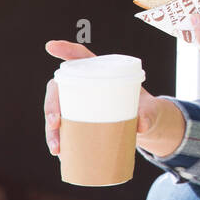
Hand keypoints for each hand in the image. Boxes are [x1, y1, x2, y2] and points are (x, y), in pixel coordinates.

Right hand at [43, 41, 184, 157]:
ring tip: (57, 148)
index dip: (66, 50)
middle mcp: (86, 86)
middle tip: (55, 123)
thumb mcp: (149, 110)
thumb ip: (147, 114)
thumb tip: (141, 126)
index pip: (81, 57)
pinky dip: (58, 140)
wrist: (145, 124)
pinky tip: (60, 153)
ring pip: (56, 112)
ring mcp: (79, 104)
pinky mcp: (79, 121)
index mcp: (102, 73)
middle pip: (60, 88)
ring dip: (51, 130)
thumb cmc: (145, 109)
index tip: (51, 46)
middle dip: (52, 105)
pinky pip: (63, 129)